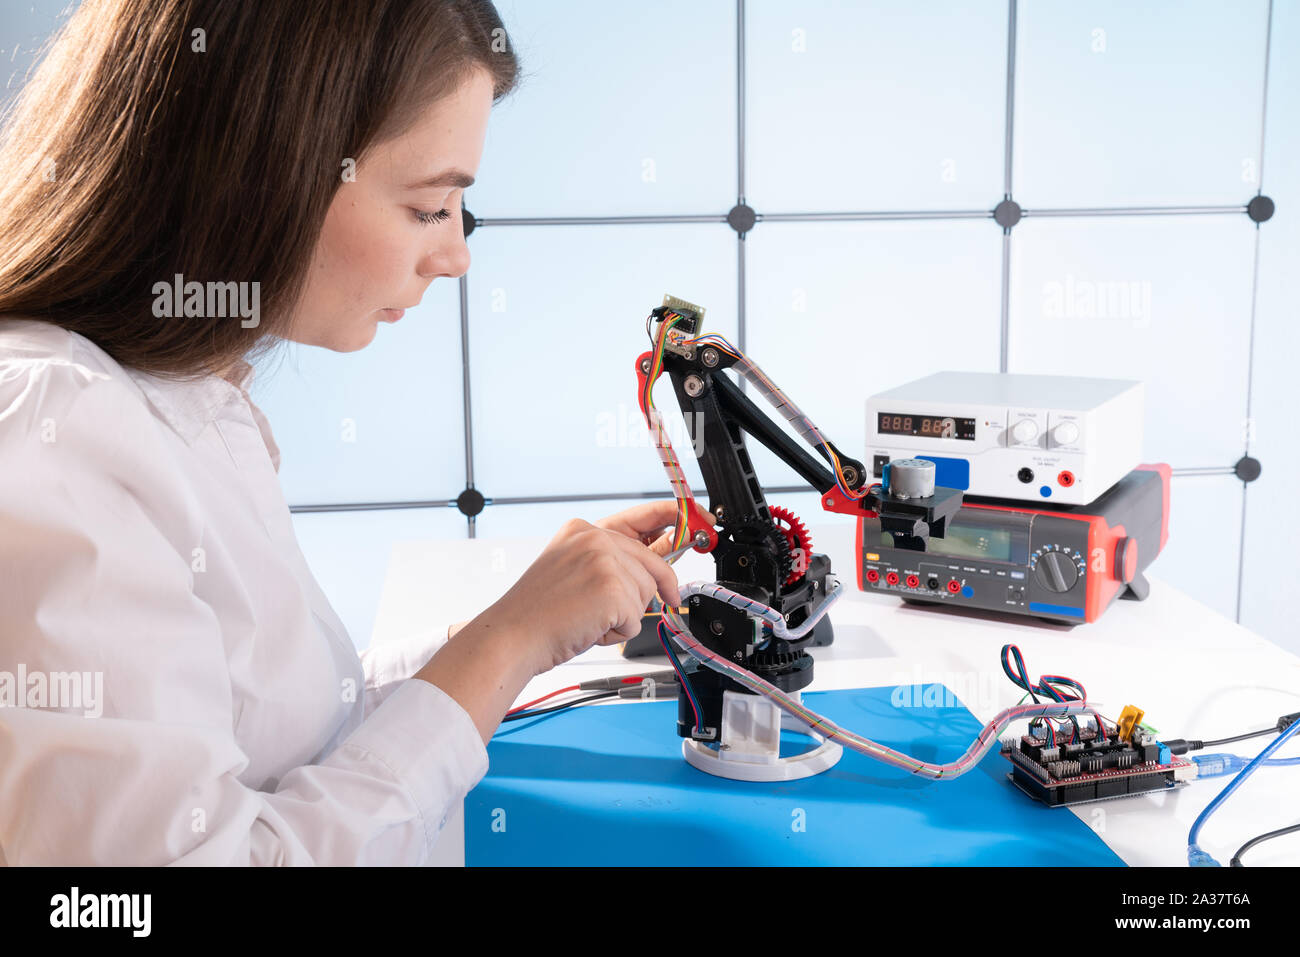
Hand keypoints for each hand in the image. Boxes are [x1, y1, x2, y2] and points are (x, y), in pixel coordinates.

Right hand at [476, 501, 716, 675]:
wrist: (511, 636)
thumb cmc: (538, 613)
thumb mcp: (573, 572)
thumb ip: (611, 563)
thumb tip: (658, 573)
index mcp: (582, 530)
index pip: (641, 518)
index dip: (676, 519)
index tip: (702, 521)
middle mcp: (594, 539)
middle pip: (652, 564)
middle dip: (660, 589)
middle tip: (656, 603)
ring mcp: (604, 561)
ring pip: (646, 594)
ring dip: (624, 616)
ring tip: (588, 618)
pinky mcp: (612, 589)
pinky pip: (637, 619)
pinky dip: (617, 632)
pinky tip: (588, 628)